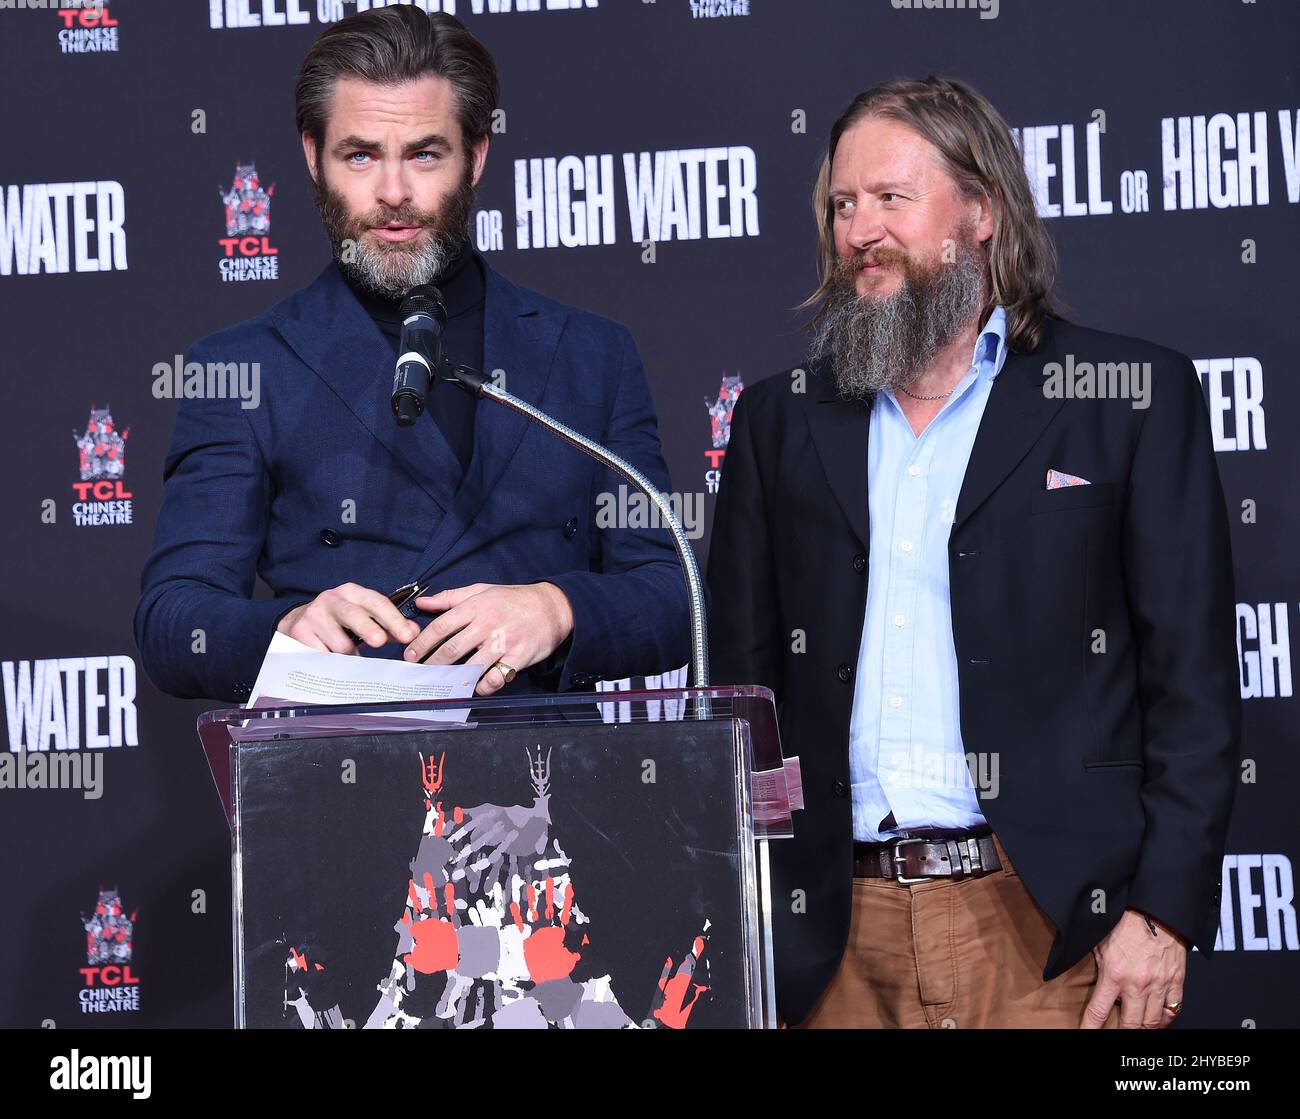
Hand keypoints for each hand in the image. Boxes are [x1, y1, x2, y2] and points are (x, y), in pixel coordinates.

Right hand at [275, 582, 420, 653]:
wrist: (298, 621)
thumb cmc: (339, 621)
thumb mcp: (363, 617)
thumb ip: (388, 625)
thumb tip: (413, 632)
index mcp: (352, 593)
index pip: (376, 602)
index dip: (393, 619)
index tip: (407, 635)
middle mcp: (332, 599)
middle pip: (352, 614)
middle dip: (368, 628)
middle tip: (380, 641)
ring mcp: (314, 615)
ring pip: (339, 642)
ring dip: (350, 655)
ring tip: (349, 654)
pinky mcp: (300, 632)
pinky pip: (323, 655)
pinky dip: (332, 661)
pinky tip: (331, 656)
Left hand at [403, 582, 574, 695]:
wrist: (552, 607)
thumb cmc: (514, 599)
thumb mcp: (482, 591)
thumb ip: (451, 598)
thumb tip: (423, 603)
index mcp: (476, 606)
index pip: (441, 626)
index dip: (422, 643)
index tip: (410, 655)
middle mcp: (488, 624)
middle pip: (451, 650)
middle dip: (432, 665)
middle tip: (421, 674)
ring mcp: (503, 642)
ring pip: (471, 667)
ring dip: (453, 679)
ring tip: (442, 685)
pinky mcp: (518, 657)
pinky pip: (495, 679)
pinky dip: (483, 687)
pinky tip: (475, 687)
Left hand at [1079, 909, 1187, 1028]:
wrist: (1156, 910)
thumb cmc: (1125, 921)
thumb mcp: (1100, 942)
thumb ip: (1097, 964)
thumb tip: (1086, 976)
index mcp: (1114, 974)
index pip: (1098, 1011)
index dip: (1090, 1027)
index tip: (1086, 1035)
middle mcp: (1137, 984)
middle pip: (1131, 1025)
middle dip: (1123, 1033)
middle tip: (1117, 1033)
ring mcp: (1159, 985)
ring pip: (1152, 1022)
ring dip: (1143, 1029)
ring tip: (1136, 1029)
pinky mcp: (1176, 981)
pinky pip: (1172, 1010)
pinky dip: (1164, 1019)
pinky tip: (1157, 1020)